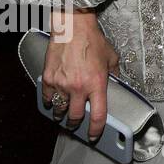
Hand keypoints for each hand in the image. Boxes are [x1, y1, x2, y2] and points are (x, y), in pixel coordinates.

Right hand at [41, 7, 119, 141]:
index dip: (97, 129)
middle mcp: (78, 88)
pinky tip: (53, 100)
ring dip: (61, 114)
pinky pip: (46, 98)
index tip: (95, 135)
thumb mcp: (111, 57)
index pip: (98, 115)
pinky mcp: (48, 79)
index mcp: (97, 84)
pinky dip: (49, 101)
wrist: (73, 28)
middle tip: (77, 124)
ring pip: (59, 110)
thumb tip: (116, 83)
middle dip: (76, 123)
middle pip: (75, 117)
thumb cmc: (93, 41)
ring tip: (63, 113)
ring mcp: (61, 85)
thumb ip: (114, 73)